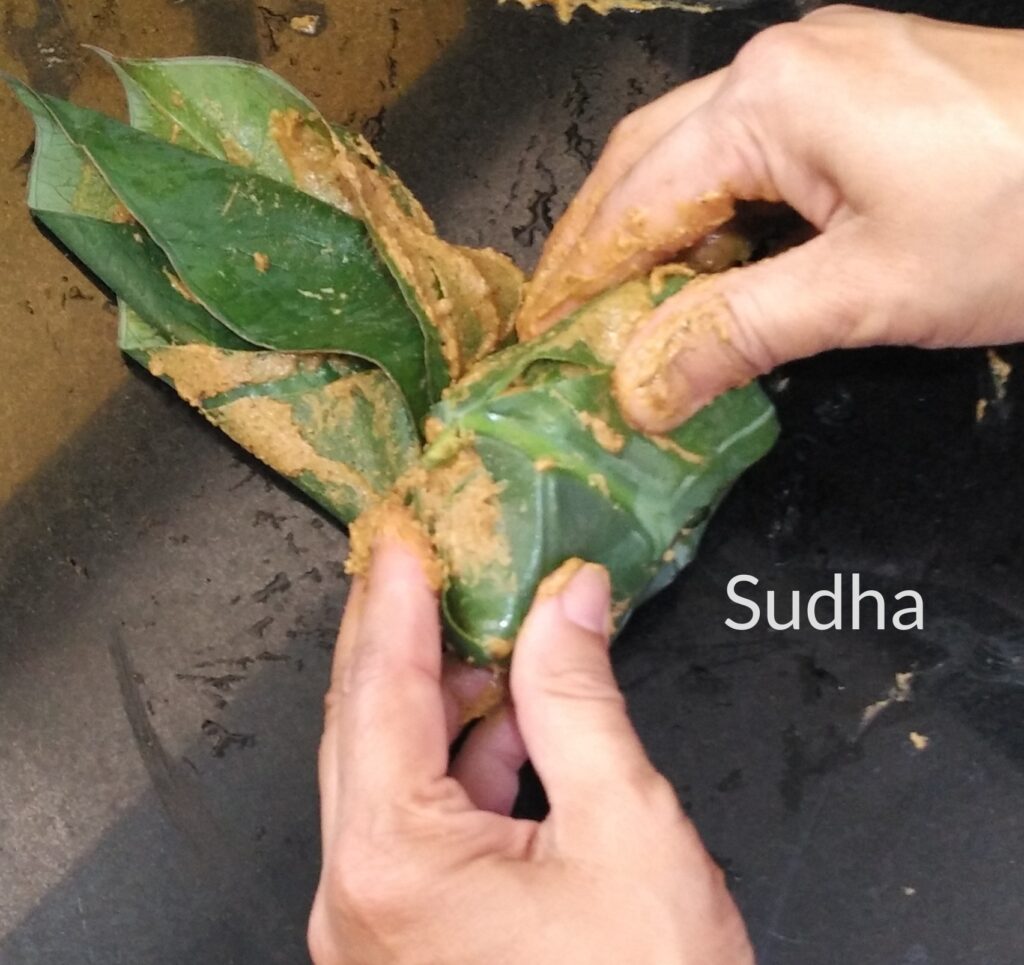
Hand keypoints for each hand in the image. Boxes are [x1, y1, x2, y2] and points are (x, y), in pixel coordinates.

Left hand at [309, 541, 751, 963]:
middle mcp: (360, 897)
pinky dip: (457, 763)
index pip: (383, 689)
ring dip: (436, 699)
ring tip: (481, 630)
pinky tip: (504, 725)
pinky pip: (414, 824)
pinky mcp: (408, 942)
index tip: (403, 539)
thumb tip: (569, 602)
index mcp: (395, 863)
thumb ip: (581, 699)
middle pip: (365, 725)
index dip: (394, 601)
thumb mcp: (625, 829)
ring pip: (387, 773)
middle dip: (396, 636)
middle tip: (421, 564)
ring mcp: (375, 926)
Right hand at [518, 5, 1023, 431]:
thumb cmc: (1021, 221)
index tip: (538, 332)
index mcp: (768, 99)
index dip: (581, 274)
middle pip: (647, 155)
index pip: (637, 198)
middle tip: (558, 314)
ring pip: (695, 148)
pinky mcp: (859, 87)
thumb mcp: (865, 292)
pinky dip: (711, 209)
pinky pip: (751, 148)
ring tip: (615, 297)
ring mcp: (823, 64)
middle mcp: (779, 62)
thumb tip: (638, 390)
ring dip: (650, 223)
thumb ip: (737, 333)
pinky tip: (704, 257)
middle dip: (596, 238)